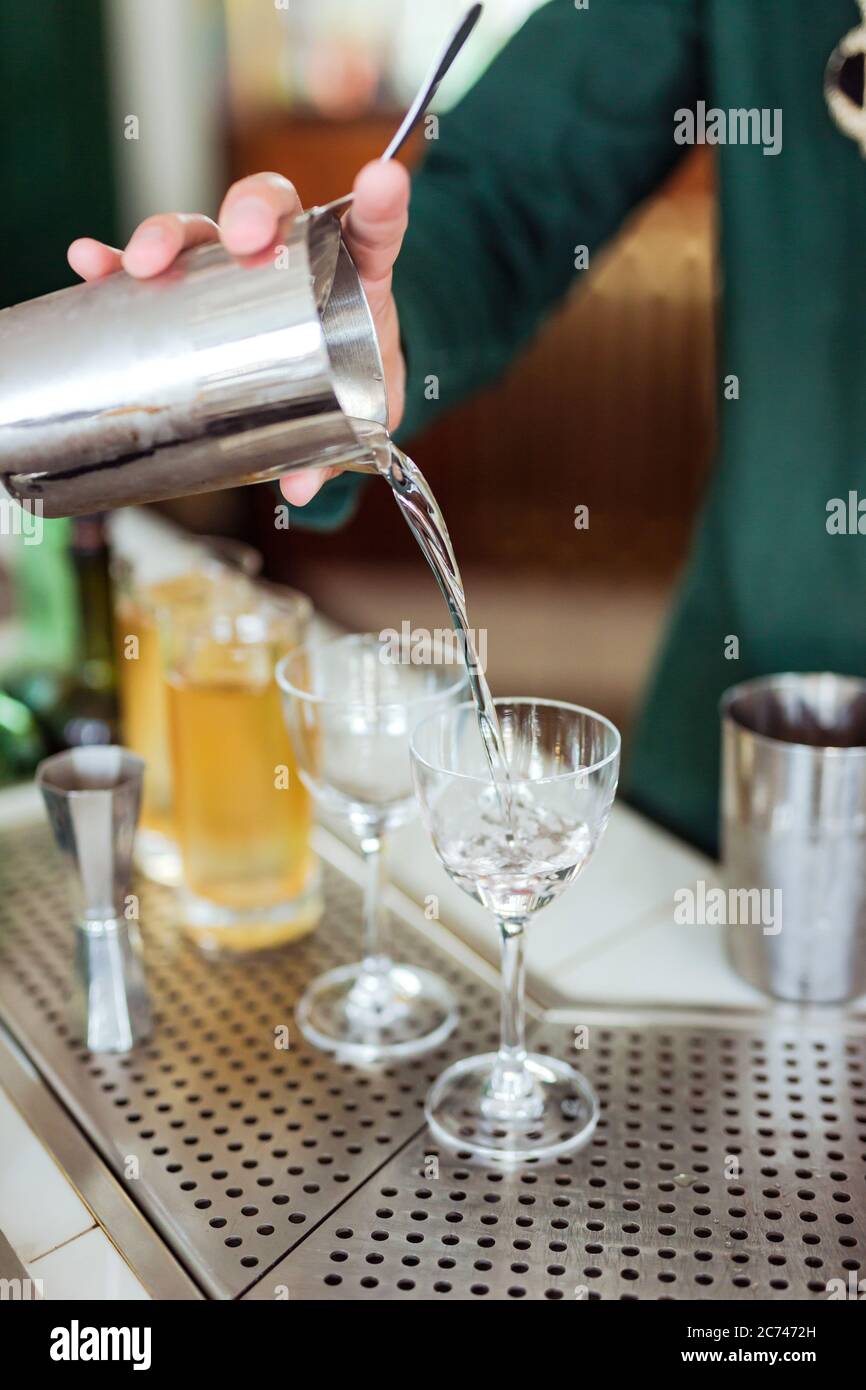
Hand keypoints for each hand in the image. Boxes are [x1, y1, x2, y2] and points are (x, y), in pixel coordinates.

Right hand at [68, 163, 409, 506]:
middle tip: (244, 238)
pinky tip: (89, 260)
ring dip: (173, 235)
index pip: (373, 227)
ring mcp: (242, 262)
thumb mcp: (362, 410)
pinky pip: (160, 264)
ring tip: (146, 260)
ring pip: (206, 228)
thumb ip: (343, 445)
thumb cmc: (355, 377)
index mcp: (356, 270)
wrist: (332, 376)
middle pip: (271, 205)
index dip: (379, 203)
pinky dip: (119, 259)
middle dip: (251, 211)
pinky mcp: (198, 282)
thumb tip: (301, 487)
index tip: (382, 180)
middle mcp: (294, 250)